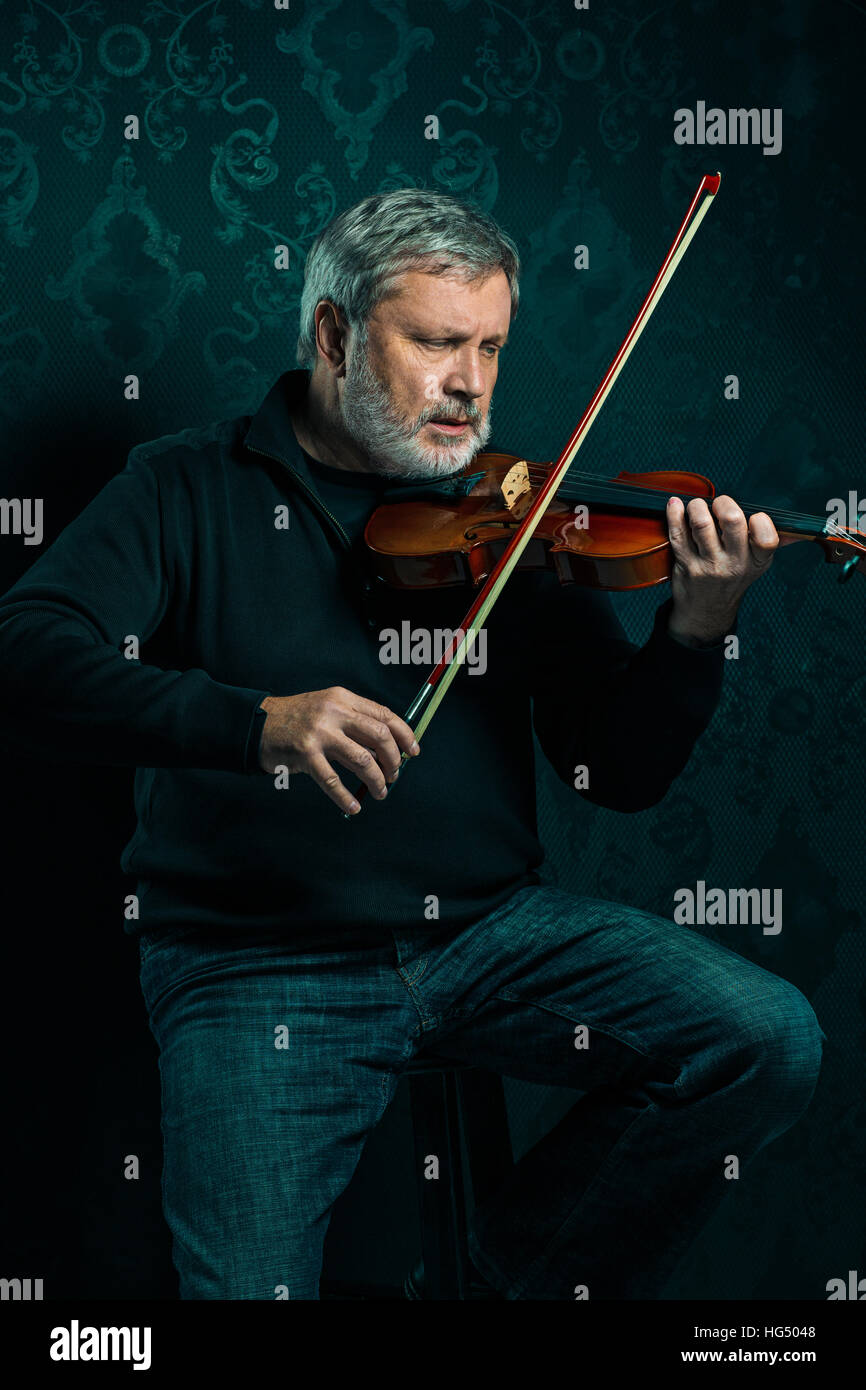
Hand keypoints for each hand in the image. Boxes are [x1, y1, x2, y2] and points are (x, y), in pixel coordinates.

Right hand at [257, 688, 418, 813]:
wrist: (258, 724)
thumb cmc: (298, 720)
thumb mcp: (328, 708)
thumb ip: (355, 722)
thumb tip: (389, 750)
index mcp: (343, 698)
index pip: (384, 715)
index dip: (404, 735)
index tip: (413, 752)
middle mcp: (334, 712)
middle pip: (379, 736)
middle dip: (393, 760)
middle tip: (394, 775)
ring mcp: (320, 733)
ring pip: (362, 760)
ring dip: (377, 781)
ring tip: (380, 792)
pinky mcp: (305, 754)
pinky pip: (333, 781)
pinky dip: (346, 797)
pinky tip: (354, 807)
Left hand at [666, 494, 778, 645]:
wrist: (706, 611)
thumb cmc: (732, 579)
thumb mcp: (757, 565)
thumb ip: (771, 542)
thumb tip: (799, 529)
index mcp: (758, 561)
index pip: (766, 538)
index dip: (759, 520)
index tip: (751, 516)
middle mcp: (735, 564)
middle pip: (732, 521)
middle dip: (724, 503)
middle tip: (718, 504)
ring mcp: (709, 565)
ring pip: (702, 524)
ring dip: (697, 506)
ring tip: (697, 506)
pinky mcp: (686, 564)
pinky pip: (678, 534)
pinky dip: (674, 514)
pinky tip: (675, 505)